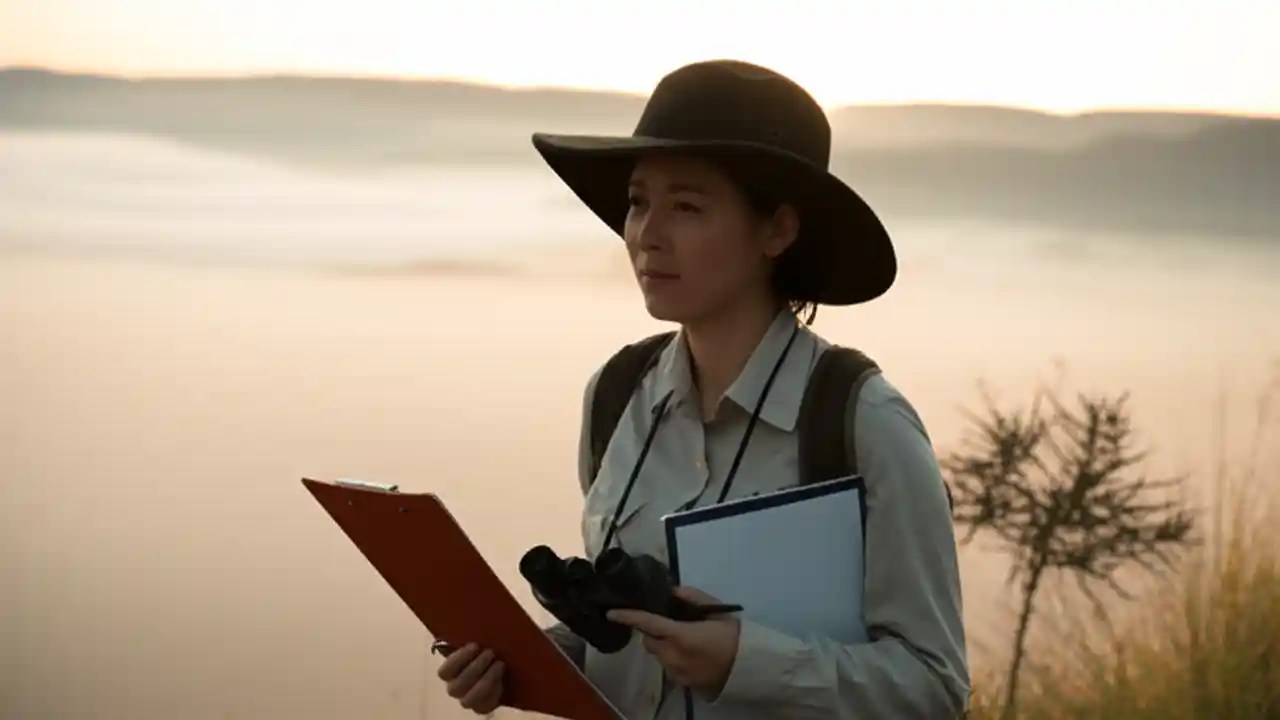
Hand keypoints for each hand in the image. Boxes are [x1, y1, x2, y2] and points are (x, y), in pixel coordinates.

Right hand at [435, 643, 505, 714]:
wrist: (502, 664)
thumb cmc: (486, 649)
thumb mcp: (478, 640)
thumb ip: (469, 637)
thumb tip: (464, 622)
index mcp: (450, 672)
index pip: (444, 671)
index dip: (458, 659)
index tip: (475, 645)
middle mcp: (455, 688)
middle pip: (456, 686)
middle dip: (475, 668)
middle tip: (490, 653)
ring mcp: (468, 700)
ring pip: (468, 700)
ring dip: (485, 681)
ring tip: (500, 664)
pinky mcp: (482, 708)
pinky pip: (485, 706)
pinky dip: (495, 692)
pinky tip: (504, 679)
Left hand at [606, 586, 740, 697]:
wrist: (750, 669)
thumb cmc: (734, 637)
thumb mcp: (716, 611)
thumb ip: (692, 598)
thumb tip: (672, 590)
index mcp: (680, 636)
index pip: (647, 623)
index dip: (627, 617)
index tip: (611, 613)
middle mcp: (673, 656)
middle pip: (649, 642)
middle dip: (653, 632)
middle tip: (669, 624)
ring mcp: (676, 673)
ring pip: (658, 656)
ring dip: (663, 646)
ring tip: (684, 640)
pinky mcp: (682, 684)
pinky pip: (669, 668)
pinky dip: (673, 659)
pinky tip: (690, 654)